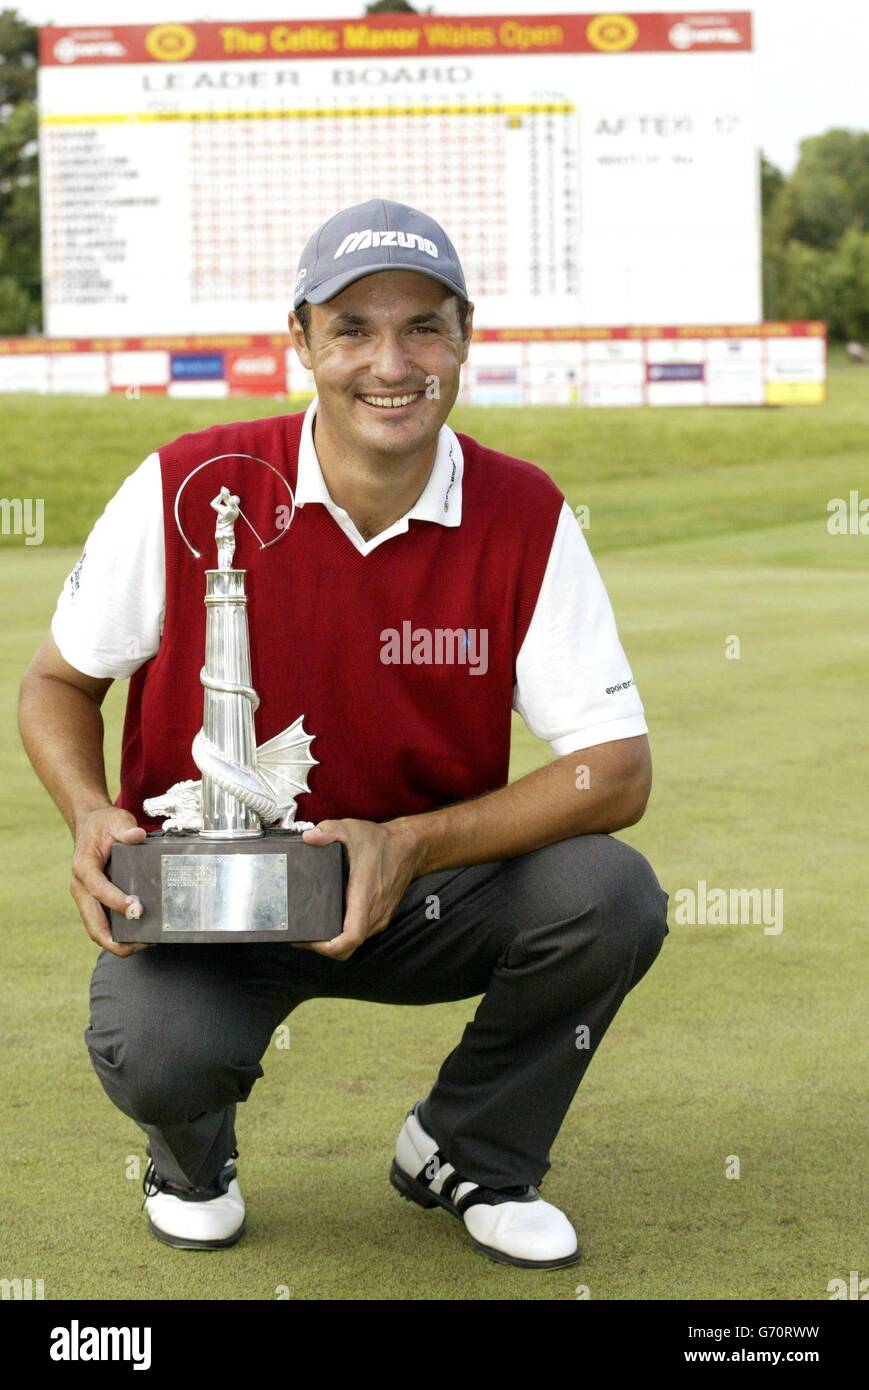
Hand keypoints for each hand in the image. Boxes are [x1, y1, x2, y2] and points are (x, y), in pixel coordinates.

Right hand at [70, 807, 147, 957]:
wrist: (91, 826)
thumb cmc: (104, 825)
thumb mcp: (116, 820)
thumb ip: (126, 828)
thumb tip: (137, 836)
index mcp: (84, 867)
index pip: (98, 889)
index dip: (116, 901)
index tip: (137, 908)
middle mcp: (81, 888)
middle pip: (93, 924)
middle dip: (116, 939)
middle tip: (143, 941)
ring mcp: (86, 899)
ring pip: (97, 931)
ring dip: (118, 943)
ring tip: (146, 942)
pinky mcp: (94, 903)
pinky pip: (103, 926)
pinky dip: (118, 936)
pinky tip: (141, 936)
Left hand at [297, 818, 420, 960]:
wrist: (409, 847)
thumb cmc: (380, 842)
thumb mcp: (351, 829)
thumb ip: (328, 831)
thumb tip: (308, 837)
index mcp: (365, 895)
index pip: (351, 936)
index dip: (329, 946)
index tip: (309, 940)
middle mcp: (374, 912)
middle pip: (348, 947)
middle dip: (323, 947)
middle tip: (301, 935)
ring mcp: (379, 917)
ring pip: (354, 943)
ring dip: (333, 942)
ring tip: (311, 929)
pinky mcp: (381, 916)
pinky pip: (360, 934)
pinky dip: (343, 935)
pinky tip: (329, 921)